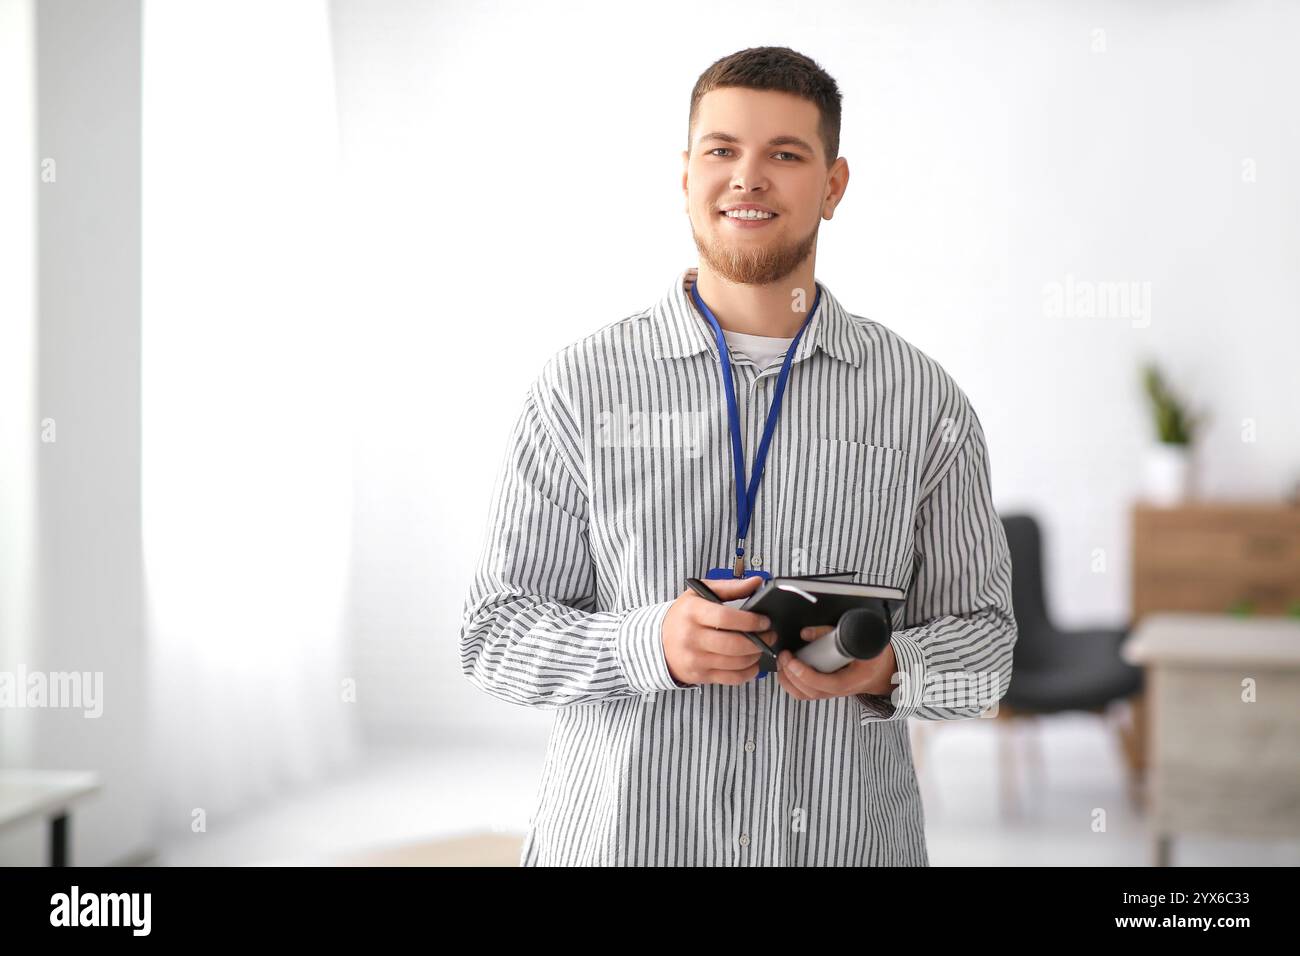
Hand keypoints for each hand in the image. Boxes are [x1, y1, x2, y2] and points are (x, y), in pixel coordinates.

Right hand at [662, 576, 776, 686]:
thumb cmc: (684, 616)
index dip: (750, 621)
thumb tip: (756, 582)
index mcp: (693, 612)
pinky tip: (752, 663)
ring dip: (755, 656)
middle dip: (759, 641)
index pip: (726, 618)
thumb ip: (730, 587)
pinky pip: (731, 679)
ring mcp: (695, 659)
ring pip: (735, 663)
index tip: (764, 621)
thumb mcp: (700, 594)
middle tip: (770, 635)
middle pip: (733, 644)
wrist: (659, 642)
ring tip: (761, 647)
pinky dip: (748, 672)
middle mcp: (691, 637)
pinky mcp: (700, 676)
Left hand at [774, 624, 897, 701]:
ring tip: (782, 663)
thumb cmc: (874, 654)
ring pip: (807, 695)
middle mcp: (844, 690)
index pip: (830, 684)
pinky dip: (792, 684)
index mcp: (856, 678)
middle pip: (813, 691)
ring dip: (789, 681)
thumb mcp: (861, 639)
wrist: (883, 671)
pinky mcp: (827, 691)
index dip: (808, 675)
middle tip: (784, 656)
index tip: (793, 662)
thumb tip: (805, 634)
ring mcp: (834, 693)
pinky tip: (786, 671)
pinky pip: (806, 694)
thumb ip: (832, 633)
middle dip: (793, 675)